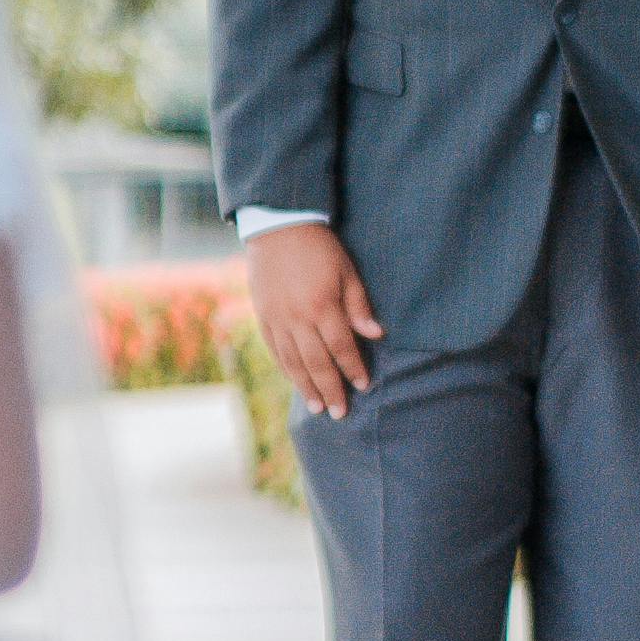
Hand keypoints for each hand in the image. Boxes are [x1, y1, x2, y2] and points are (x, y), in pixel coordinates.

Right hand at [244, 224, 382, 418]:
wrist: (278, 227)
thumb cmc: (320, 248)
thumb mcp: (347, 271)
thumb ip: (359, 306)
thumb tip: (375, 335)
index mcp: (323, 306)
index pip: (342, 347)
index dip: (354, 368)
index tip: (364, 385)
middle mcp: (298, 318)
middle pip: (317, 363)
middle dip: (331, 389)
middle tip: (340, 413)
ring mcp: (278, 320)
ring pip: (294, 362)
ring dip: (307, 387)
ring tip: (317, 407)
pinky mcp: (264, 317)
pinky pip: (276, 351)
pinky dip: (287, 369)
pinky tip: (297, 382)